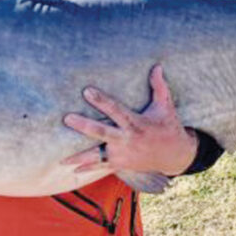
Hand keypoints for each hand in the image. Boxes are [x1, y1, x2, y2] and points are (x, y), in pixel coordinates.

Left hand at [61, 64, 197, 177]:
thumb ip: (159, 86)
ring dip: (80, 156)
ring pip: (98, 154)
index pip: (115, 109)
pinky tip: (72, 170)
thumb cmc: (168, 127)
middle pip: (102, 132)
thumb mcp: (166, 106)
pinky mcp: (121, 164)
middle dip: (84, 126)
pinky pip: (102, 166)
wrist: (175, 155)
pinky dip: (87, 169)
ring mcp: (123, 154)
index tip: (86, 90)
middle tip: (67, 118)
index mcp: (136, 123)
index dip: (101, 100)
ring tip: (61, 158)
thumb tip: (157, 66)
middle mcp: (127, 140)